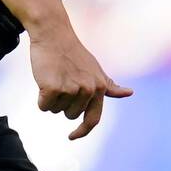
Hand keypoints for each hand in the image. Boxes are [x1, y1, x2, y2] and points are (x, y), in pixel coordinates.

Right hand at [29, 23, 132, 139]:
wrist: (54, 34)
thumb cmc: (73, 53)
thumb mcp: (95, 69)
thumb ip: (108, 85)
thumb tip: (129, 93)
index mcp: (100, 87)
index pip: (93, 119)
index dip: (82, 131)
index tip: (72, 136)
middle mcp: (88, 90)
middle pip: (69, 115)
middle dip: (62, 102)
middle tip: (61, 79)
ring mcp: (72, 89)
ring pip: (55, 110)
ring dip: (51, 98)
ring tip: (54, 76)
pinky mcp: (54, 88)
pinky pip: (44, 106)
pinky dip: (41, 97)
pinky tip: (44, 79)